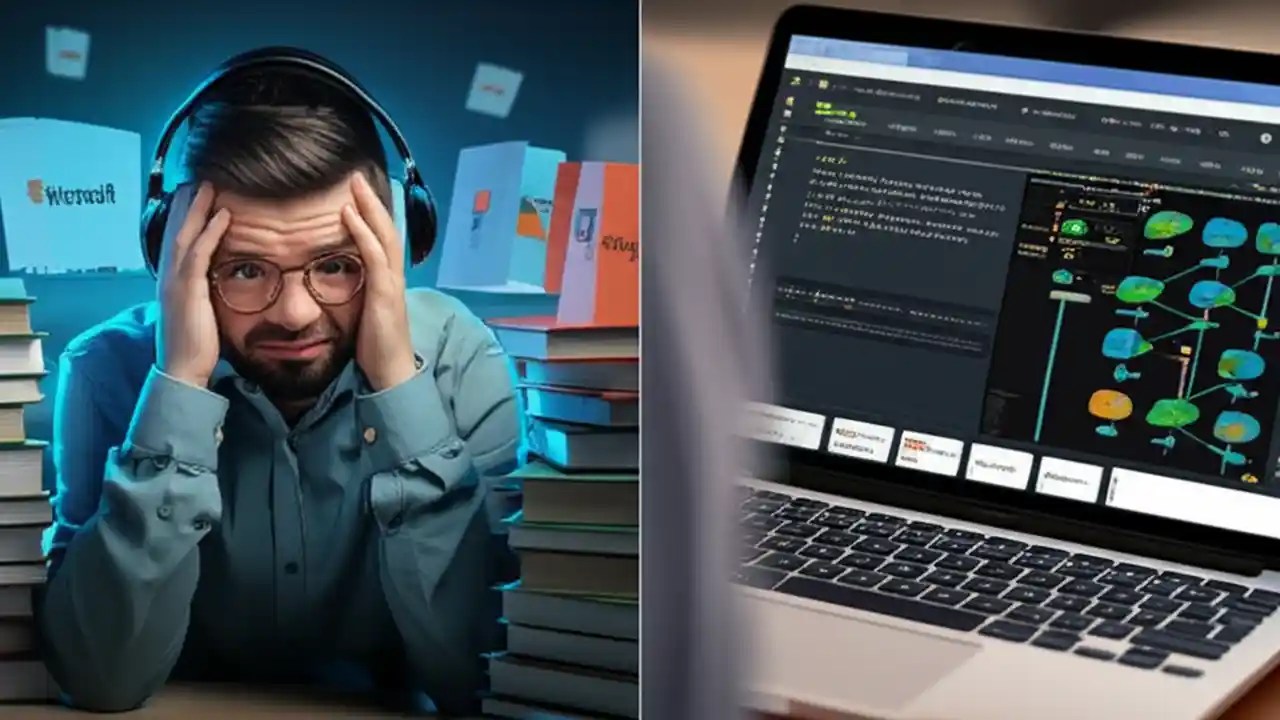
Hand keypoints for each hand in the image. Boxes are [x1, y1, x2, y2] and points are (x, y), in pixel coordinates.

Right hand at [155, 182, 229, 387]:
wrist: (182, 370)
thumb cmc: (194, 345)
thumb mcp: (198, 312)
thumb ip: (202, 294)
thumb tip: (215, 284)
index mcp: (170, 281)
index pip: (175, 240)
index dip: (183, 216)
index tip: (193, 195)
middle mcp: (168, 277)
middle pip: (176, 230)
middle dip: (187, 203)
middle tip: (199, 178)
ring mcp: (175, 282)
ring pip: (185, 235)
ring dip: (198, 208)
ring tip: (210, 185)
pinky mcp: (187, 290)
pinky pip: (199, 254)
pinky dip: (210, 231)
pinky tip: (223, 215)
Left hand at [342, 172, 417, 390]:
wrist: (391, 372)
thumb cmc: (375, 348)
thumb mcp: (363, 314)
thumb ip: (356, 295)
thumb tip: (337, 284)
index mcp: (388, 281)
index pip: (383, 240)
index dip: (373, 216)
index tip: (358, 196)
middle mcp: (394, 277)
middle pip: (387, 229)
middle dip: (372, 202)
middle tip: (356, 178)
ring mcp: (391, 283)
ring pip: (385, 236)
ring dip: (369, 208)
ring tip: (355, 186)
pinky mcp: (385, 294)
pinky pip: (374, 255)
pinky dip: (362, 232)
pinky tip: (349, 215)